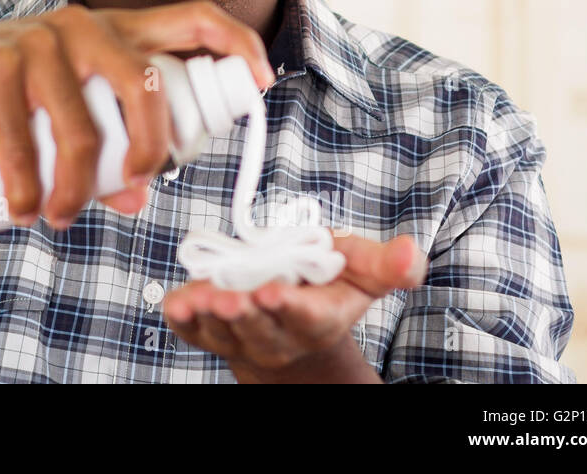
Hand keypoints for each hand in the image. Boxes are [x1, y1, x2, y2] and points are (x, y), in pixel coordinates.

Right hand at [0, 1, 275, 227]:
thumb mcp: (59, 109)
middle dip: (154, 149)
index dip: (238, 45)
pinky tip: (23, 210)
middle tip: (139, 186)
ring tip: (59, 217)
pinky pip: (23, 141)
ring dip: (79, 190)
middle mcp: (82, 27)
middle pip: (148, 85)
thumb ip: (103, 143)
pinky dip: (26, 189)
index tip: (264, 84)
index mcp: (110, 30)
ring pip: (85, 129)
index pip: (191, 19)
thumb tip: (137, 200)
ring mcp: (36, 45)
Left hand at [163, 232, 426, 381]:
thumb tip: (411, 251)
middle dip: (246, 316)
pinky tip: (176, 306)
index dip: (290, 307)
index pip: (306, 317)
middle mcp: (279, 335)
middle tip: (233, 299)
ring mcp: (241, 336)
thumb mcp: (360, 269)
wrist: (289, 308)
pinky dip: (183, 320)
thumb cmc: (325, 283)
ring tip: (201, 299)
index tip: (273, 293)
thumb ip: (387, 264)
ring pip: (225, 334)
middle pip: (261, 332)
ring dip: (211, 317)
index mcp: (318, 319)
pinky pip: (194, 332)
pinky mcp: (210, 330)